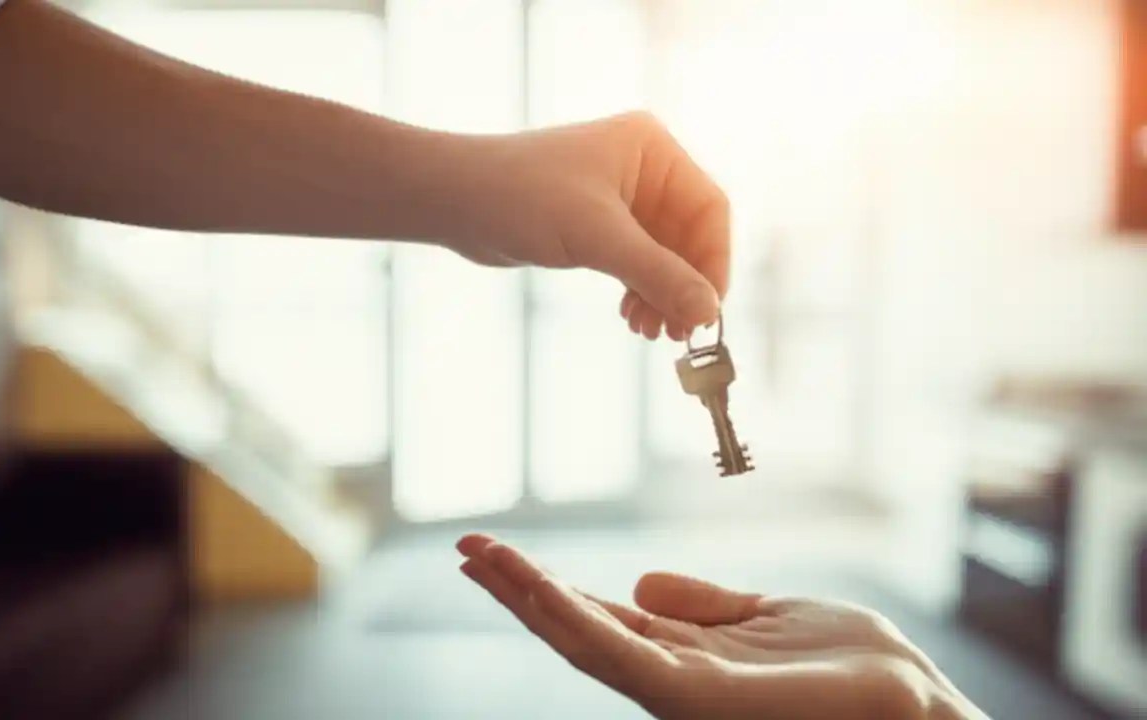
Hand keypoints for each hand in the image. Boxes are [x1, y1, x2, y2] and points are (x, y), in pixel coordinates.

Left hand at [447, 113, 728, 340]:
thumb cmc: (520, 198)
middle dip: (684, 286)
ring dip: (662, 295)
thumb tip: (708, 315)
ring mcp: (619, 198)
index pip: (709, 209)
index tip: (707, 311)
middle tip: (678, 333)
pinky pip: (636, 263)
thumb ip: (658, 275)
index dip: (714, 263)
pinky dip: (640, 291)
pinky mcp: (594, 225)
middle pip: (689, 237)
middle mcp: (642, 169)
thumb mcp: (596, 238)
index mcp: (652, 149)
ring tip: (650, 331)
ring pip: (664, 256)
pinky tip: (632, 317)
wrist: (452, 200)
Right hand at [456, 534, 987, 719]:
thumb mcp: (770, 616)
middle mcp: (675, 680)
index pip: (601, 618)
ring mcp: (684, 696)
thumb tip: (639, 582)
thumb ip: (706, 603)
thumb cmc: (860, 673)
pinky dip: (575, 623)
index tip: (499, 553)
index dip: (547, 588)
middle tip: (465, 548)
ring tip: (482, 560)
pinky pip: (624, 660)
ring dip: (531, 601)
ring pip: (588, 645)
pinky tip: (541, 592)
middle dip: (519, 593)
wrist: (922, 713)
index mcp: (689, 657)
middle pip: (579, 631)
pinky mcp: (701, 704)